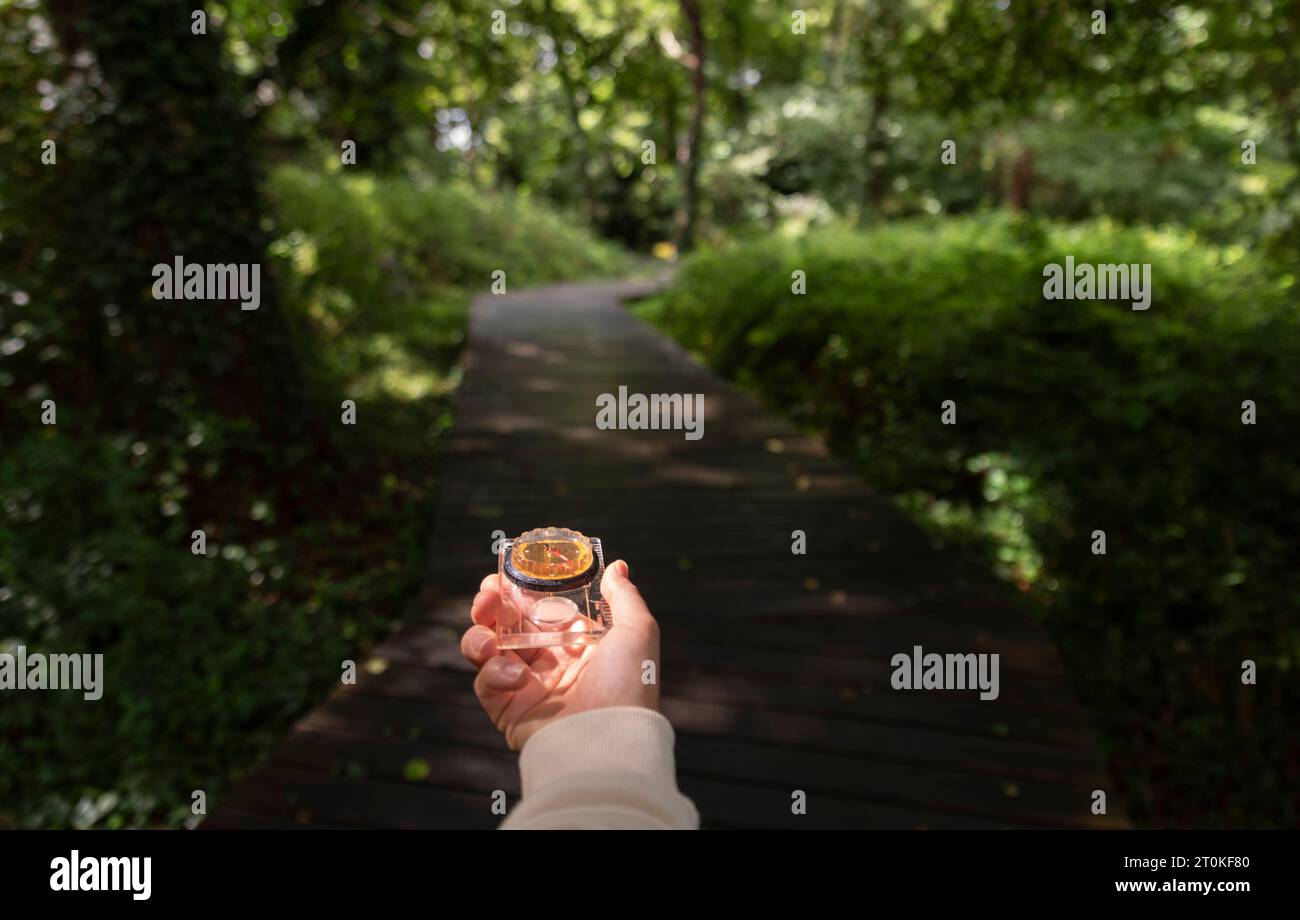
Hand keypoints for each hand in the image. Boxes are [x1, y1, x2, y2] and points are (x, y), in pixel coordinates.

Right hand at [460, 559, 660, 749]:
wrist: (609, 742)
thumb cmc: (627, 685)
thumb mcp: (637, 630)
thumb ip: (623, 595)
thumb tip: (616, 566)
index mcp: (577, 643)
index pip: (540, 608)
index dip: (522, 590)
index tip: (509, 573)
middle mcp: (550, 663)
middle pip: (507, 625)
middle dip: (491, 605)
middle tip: (488, 594)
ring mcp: (527, 688)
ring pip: (487, 651)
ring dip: (479, 636)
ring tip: (489, 638)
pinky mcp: (509, 711)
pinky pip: (486, 683)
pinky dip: (495, 673)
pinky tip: (518, 677)